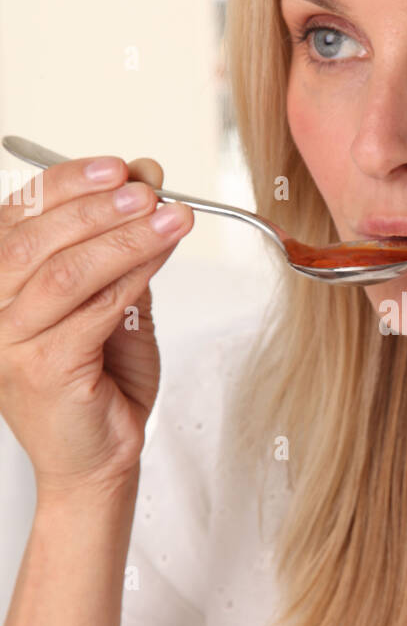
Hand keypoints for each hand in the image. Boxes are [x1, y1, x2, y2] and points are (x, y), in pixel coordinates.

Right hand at [0, 154, 193, 495]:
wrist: (99, 459)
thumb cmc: (100, 383)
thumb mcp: (114, 300)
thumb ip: (123, 246)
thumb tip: (147, 178)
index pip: (20, 216)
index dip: (68, 184)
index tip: (119, 166)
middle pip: (39, 239)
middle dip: (100, 206)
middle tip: (150, 190)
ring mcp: (9, 342)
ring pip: (67, 272)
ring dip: (125, 237)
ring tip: (170, 217)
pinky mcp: (43, 369)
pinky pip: (92, 310)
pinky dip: (132, 276)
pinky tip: (161, 256)